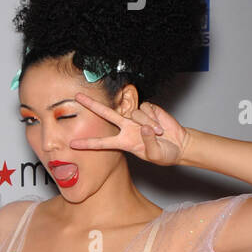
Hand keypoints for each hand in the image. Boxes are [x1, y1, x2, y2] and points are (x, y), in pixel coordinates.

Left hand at [71, 93, 189, 165]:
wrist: (179, 145)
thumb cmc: (164, 154)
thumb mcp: (155, 155)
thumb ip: (148, 143)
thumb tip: (144, 127)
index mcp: (124, 142)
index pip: (102, 143)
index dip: (88, 144)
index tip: (72, 144)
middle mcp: (127, 128)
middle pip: (106, 114)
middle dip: (92, 105)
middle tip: (77, 97)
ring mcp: (137, 118)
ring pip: (135, 114)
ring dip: (148, 124)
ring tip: (159, 133)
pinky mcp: (149, 109)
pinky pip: (147, 109)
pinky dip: (154, 118)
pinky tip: (161, 126)